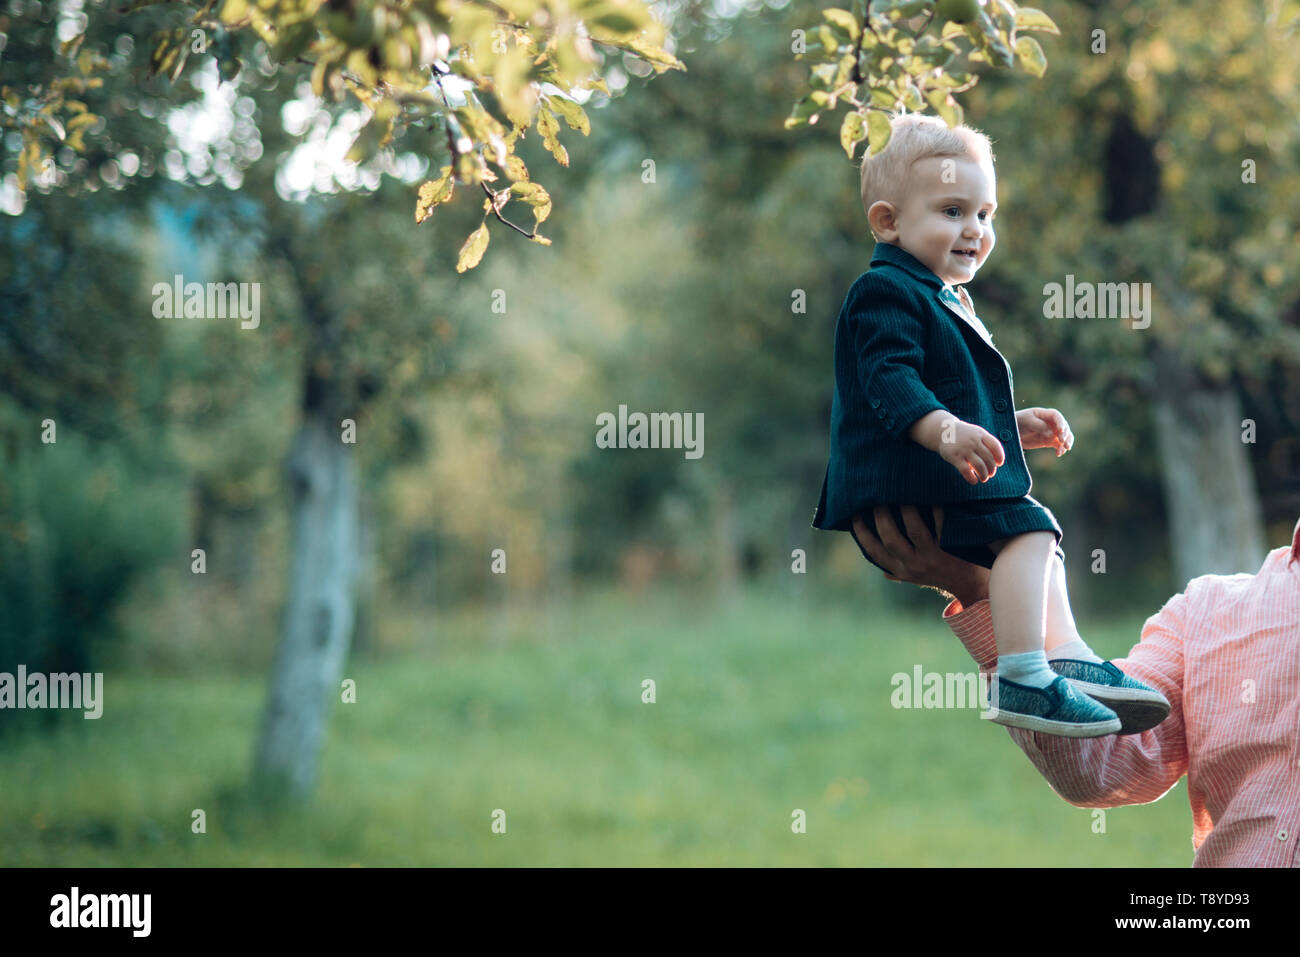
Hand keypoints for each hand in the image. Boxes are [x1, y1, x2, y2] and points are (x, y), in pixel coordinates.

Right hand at [851, 505, 989, 604]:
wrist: (973, 585)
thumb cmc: (942, 577)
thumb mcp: (918, 579)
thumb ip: (899, 574)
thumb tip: (881, 571)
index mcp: (902, 570)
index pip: (875, 553)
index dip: (862, 534)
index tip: (853, 516)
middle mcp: (915, 565)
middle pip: (891, 540)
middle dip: (882, 518)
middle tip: (877, 498)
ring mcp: (933, 557)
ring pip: (915, 530)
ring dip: (907, 510)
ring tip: (901, 492)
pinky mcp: (950, 548)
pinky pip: (941, 525)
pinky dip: (936, 510)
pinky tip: (932, 496)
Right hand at [936, 417, 1004, 483]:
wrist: (942, 431)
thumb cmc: (963, 435)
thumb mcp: (975, 433)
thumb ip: (986, 444)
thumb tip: (996, 463)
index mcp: (980, 434)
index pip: (995, 446)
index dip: (1000, 456)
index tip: (999, 464)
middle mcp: (973, 441)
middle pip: (988, 458)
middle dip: (992, 468)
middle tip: (991, 474)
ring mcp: (963, 449)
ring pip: (979, 465)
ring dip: (984, 475)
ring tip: (984, 478)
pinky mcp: (954, 457)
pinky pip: (965, 470)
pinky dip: (971, 478)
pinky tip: (974, 481)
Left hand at [1016, 407, 1072, 456]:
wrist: (1010, 433)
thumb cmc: (1017, 423)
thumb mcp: (1026, 422)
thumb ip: (1039, 426)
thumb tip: (1052, 434)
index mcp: (1044, 414)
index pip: (1056, 416)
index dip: (1060, 422)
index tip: (1061, 430)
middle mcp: (1050, 422)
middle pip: (1063, 427)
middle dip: (1065, 434)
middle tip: (1062, 441)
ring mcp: (1050, 432)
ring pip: (1064, 436)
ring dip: (1066, 442)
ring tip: (1064, 449)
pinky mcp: (1048, 441)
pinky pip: (1058, 445)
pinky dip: (1060, 449)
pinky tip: (1058, 454)